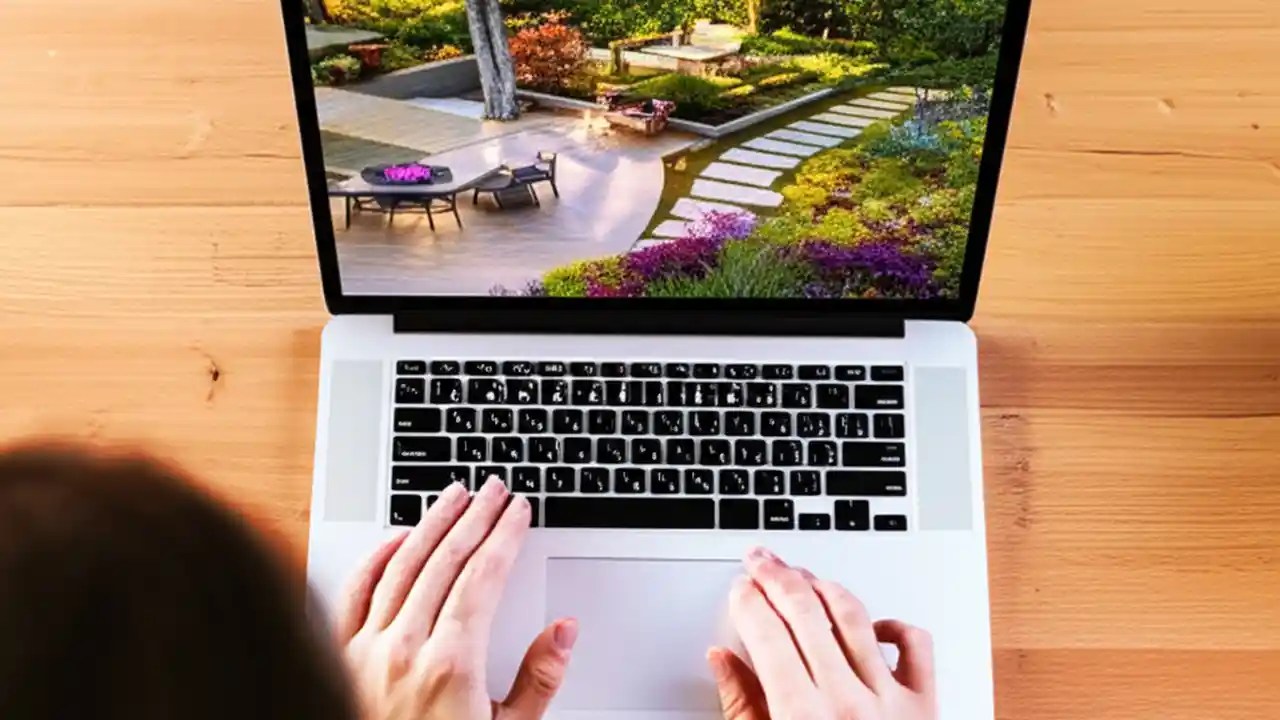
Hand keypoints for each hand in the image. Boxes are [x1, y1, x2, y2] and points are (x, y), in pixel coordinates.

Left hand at [336, 478, 576, 719]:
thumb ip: (539, 681)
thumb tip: (564, 631)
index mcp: (450, 665)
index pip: (483, 577)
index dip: (504, 536)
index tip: (519, 511)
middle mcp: (404, 649)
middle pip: (445, 561)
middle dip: (476, 518)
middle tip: (496, 489)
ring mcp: (365, 651)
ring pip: (401, 566)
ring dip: (431, 524)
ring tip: (455, 496)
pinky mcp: (337, 657)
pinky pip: (354, 593)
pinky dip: (376, 558)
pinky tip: (395, 539)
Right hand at [709, 547, 935, 719]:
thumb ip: (742, 709)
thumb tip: (723, 662)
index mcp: (801, 717)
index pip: (767, 634)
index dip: (749, 600)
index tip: (738, 587)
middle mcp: (848, 702)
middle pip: (807, 612)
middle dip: (778, 576)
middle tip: (760, 558)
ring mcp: (892, 701)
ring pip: (855, 616)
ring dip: (825, 586)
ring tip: (803, 574)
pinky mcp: (928, 707)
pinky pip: (915, 646)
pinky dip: (893, 625)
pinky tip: (871, 623)